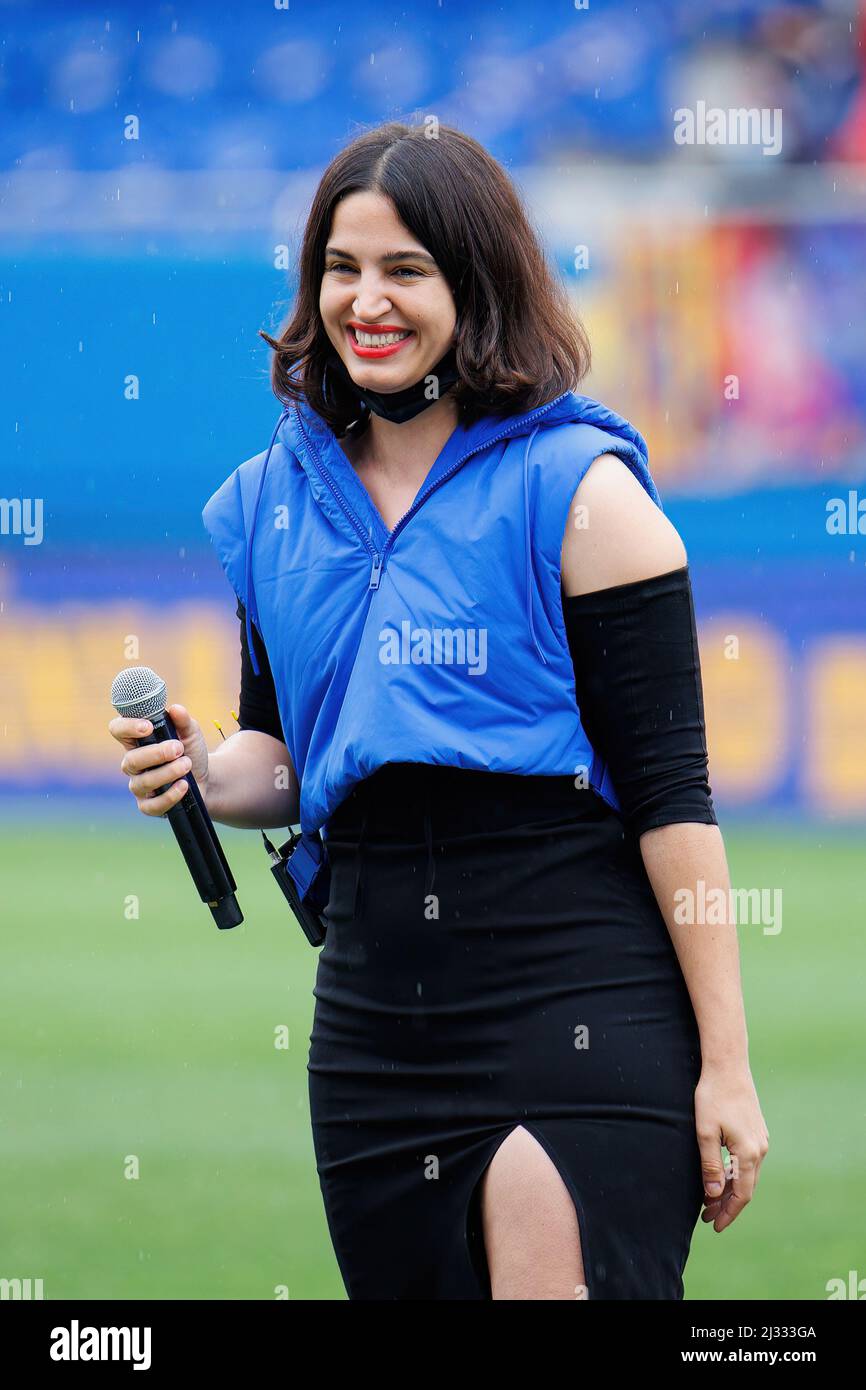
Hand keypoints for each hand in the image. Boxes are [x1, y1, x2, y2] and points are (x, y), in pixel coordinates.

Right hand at [108, 703, 209, 816]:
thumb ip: (183, 721)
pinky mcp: (148, 806)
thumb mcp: (191, 733)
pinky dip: (170, 795)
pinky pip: (152, 805)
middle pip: (131, 760)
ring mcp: (139, 786)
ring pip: (143, 782)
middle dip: (156, 754)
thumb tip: (176, 709)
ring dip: (167, 773)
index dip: (127, 727)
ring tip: (187, 765)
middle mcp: (133, 764)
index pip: (118, 730)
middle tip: (178, 748)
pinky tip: (184, 785)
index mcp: (137, 741)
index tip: (148, 726)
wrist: (206, 779)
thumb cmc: (190, 752)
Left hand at [694, 1062, 768, 1231]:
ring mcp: (761, 1140)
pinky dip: (735, 1174)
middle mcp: (760, 1150)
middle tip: (707, 1217)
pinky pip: (748, 1162)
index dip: (728, 1212)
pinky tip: (721, 1176)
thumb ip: (710, 1165)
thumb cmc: (712, 1097)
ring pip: (747, 1175)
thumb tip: (713, 1195)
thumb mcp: (705, 1132)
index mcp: (748, 1153)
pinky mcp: (757, 1132)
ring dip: (730, 1190)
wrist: (728, 1066)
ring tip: (710, 1200)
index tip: (714, 1226)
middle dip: (727, 1205)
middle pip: (746, 1188)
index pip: (741, 1194)